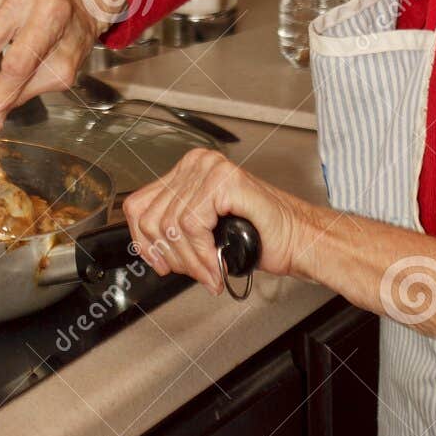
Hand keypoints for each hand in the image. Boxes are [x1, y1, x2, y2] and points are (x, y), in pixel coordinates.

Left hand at [122, 148, 309, 293]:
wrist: (297, 240)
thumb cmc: (259, 235)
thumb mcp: (203, 230)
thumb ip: (174, 228)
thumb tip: (147, 245)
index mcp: (188, 170)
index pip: (138, 205)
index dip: (143, 242)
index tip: (160, 263)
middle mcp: (197, 163)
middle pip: (151, 218)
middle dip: (172, 257)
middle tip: (194, 272)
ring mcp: (210, 169)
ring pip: (171, 226)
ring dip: (190, 261)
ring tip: (209, 272)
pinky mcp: (224, 181)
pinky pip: (192, 226)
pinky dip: (202, 256)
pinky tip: (216, 267)